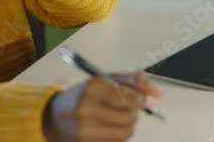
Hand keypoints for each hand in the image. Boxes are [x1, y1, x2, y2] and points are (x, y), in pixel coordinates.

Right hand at [45, 73, 162, 141]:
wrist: (55, 117)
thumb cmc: (84, 94)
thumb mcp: (105, 79)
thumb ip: (133, 81)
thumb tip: (157, 94)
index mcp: (92, 88)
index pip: (129, 96)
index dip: (141, 98)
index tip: (142, 98)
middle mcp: (87, 109)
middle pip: (130, 115)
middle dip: (134, 111)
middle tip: (126, 106)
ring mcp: (86, 130)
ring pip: (127, 131)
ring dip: (128, 124)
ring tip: (117, 116)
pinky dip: (119, 134)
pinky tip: (109, 126)